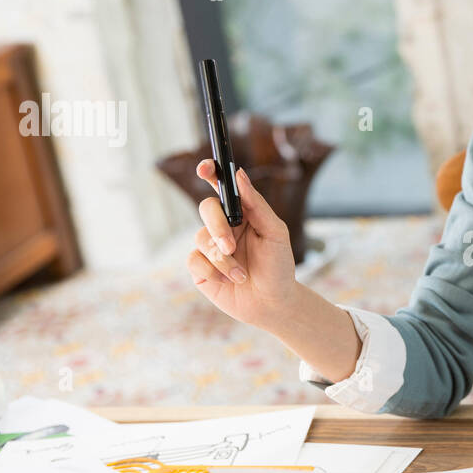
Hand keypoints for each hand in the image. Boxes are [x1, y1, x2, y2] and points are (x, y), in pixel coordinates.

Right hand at [186, 160, 297, 329]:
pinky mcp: (200, 268)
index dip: (210, 172)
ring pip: (200, 238)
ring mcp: (209, 246)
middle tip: (230, 246)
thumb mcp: (275, 233)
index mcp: (241, 213)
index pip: (221, 187)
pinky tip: (230, 281)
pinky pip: (194, 260)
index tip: (205, 168)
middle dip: (217, 227)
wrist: (272, 304)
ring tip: (242, 275)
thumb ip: (257, 204)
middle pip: (206, 209)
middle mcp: (222, 226)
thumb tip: (239, 174)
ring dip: (223, 259)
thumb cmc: (278, 266)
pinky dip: (213, 271)